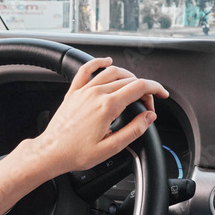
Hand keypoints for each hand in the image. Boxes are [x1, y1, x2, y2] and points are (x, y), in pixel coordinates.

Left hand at [35, 57, 168, 175]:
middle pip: (129, 81)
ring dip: (128, 76)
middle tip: (146, 105)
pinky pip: (87, 69)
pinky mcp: (74, 92)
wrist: (52, 152)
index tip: (162, 94)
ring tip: (135, 88)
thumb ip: (134, 130)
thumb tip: (149, 117)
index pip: (139, 87)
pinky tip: (106, 61)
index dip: (155, 89)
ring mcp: (84, 90)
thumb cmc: (76, 152)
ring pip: (112, 72)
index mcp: (107, 106)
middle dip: (144, 90)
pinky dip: (99, 62)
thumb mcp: (112, 148)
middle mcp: (96, 94)